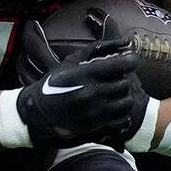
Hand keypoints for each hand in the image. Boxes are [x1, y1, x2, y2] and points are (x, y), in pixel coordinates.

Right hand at [15, 26, 141, 148]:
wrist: (38, 113)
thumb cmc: (57, 83)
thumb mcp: (72, 61)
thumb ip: (99, 49)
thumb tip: (125, 42)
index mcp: (85, 75)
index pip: (121, 65)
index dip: (131, 60)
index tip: (131, 60)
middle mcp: (92, 94)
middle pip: (125, 83)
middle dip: (122, 79)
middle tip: (114, 80)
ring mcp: (95, 113)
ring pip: (126, 102)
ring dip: (123, 97)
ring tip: (113, 95)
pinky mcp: (97, 129)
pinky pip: (122, 120)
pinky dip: (121, 114)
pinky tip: (112, 109)